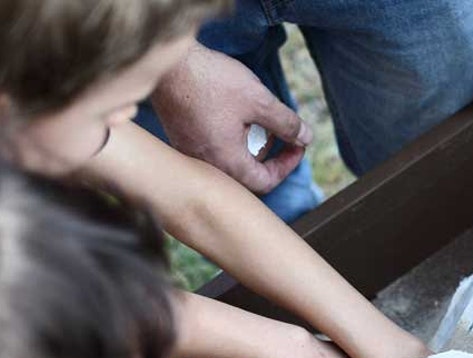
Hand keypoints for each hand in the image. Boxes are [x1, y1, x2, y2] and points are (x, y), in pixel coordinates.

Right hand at [151, 43, 312, 193]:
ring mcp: (189, 152)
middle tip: (276, 129)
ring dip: (248, 144)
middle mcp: (205, 164)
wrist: (166, 61)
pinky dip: (229, 137)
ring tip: (254, 117)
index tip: (297, 144)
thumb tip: (306, 137)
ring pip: (229, 160)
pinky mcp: (180, 137)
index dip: (287, 165)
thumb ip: (286, 123)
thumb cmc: (209, 80)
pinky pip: (212, 147)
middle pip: (247, 174)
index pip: (265, 181)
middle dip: (267, 153)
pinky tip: (232, 112)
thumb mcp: (259, 101)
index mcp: (226, 162)